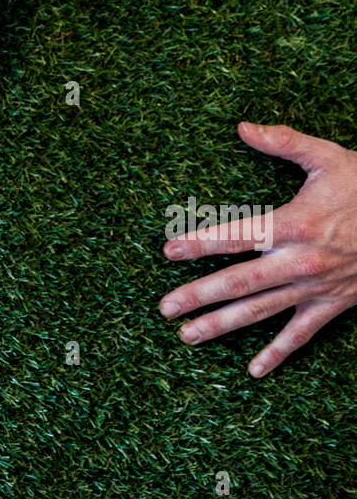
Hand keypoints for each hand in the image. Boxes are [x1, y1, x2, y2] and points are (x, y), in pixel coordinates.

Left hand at [160, 122, 356, 376]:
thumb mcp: (327, 157)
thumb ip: (284, 141)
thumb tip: (243, 127)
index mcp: (295, 224)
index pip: (238, 235)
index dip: (201, 243)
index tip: (169, 252)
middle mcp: (300, 261)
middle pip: (240, 282)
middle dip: (199, 295)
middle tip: (165, 307)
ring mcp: (315, 288)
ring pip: (261, 311)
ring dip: (222, 325)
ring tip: (188, 336)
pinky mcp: (332, 306)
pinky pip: (301, 335)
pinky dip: (277, 353)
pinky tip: (254, 371)